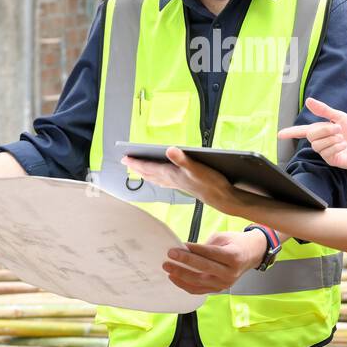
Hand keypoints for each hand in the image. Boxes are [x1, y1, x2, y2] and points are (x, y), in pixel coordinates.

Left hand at [120, 147, 245, 214]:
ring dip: (146, 173)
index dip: (136, 162)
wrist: (221, 197)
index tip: (124, 158)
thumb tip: (169, 149)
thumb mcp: (196, 167)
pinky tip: (159, 179)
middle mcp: (171, 180)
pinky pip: (164, 181)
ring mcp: (177, 183)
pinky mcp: (183, 185)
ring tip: (138, 169)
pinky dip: (157, 178)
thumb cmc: (210, 182)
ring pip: (155, 178)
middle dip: (137, 167)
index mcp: (171, 174)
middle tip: (126, 162)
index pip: (149, 167)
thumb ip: (182, 158)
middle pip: (149, 173)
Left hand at [164, 230, 267, 294]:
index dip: (193, 250)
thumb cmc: (235, 243)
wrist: (251, 255)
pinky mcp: (219, 289)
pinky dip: (185, 285)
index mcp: (233, 256)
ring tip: (168, 268)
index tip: (178, 246)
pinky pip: (199, 290)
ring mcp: (224, 283)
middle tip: (169, 256)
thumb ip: (205, 245)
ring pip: (199, 282)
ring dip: (181, 275)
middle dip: (184, 262)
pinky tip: (175, 278)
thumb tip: (184, 250)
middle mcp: (230, 273)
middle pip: (203, 268)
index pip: (209, 254)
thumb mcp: (223, 238)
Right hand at [278, 96, 346, 173]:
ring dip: (333, 139)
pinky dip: (337, 147)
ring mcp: (323, 152)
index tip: (279, 134)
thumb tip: (308, 100)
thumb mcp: (339, 117)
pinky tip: (344, 146)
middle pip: (311, 135)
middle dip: (325, 130)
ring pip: (318, 145)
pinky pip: (327, 152)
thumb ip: (323, 110)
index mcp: (319, 130)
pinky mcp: (329, 160)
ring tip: (342, 138)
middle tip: (338, 128)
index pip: (301, 131)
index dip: (290, 132)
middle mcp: (319, 141)